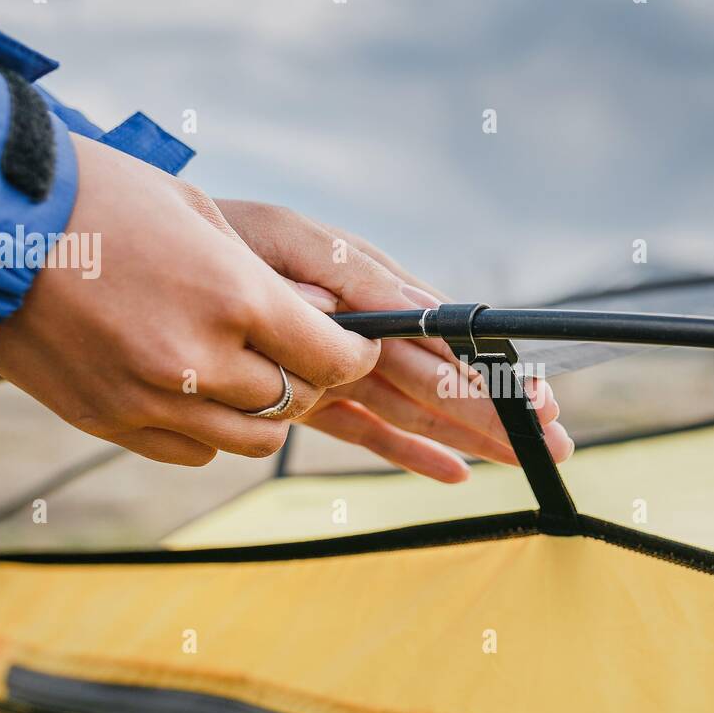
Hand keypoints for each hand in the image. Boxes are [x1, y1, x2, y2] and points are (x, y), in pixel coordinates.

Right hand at [0, 135, 378, 465]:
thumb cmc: (100, 198)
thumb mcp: (200, 217)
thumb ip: (268, 279)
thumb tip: (325, 321)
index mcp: (234, 297)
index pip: (334, 360)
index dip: (357, 356)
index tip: (358, 346)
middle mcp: (198, 360)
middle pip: (298, 403)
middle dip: (313, 380)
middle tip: (303, 354)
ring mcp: (151, 400)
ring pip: (253, 440)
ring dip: (265, 411)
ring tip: (248, 373)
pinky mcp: (110, 422)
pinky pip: (194, 451)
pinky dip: (210, 428)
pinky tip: (194, 390)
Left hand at [215, 199, 573, 481]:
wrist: (158, 262)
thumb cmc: (226, 239)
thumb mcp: (289, 242)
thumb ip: (353, 279)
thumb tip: (418, 314)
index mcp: (370, 291)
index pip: (444, 339)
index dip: (490, 373)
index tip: (535, 400)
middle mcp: (364, 333)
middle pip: (441, 381)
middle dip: (499, 413)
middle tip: (555, 444)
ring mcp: (341, 368)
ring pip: (416, 409)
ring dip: (470, 435)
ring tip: (526, 459)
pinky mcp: (312, 397)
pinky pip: (367, 431)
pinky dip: (408, 452)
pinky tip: (454, 473)